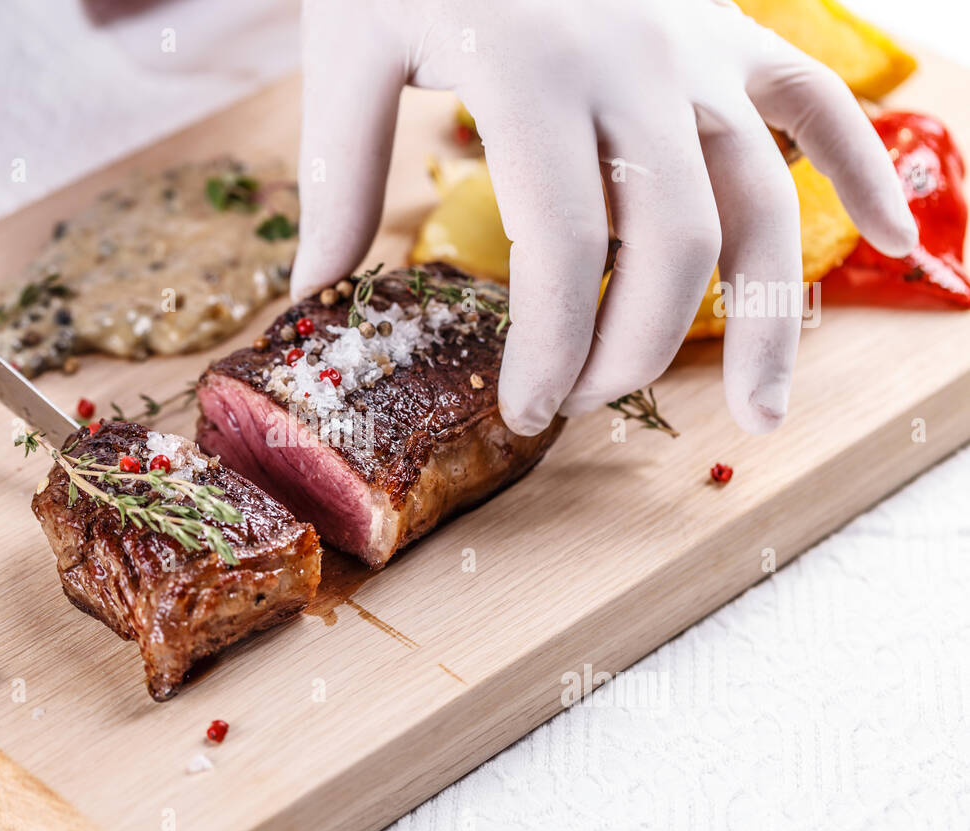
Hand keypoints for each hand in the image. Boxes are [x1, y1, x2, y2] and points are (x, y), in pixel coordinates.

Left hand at [292, 0, 917, 434]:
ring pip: (760, 196)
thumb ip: (336, 178)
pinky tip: (896, 243)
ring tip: (759, 415)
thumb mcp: (347, 51)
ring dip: (765, 315)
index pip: (562, 246)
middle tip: (581, 402)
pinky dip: (864, 170)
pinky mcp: (728, 29)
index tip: (523, 411)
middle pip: (674, 239)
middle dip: (633, 345)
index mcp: (533, 74)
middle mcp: (635, 64)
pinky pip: (816, 104)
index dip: (550, 347)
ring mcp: (696, 45)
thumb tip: (312, 293)